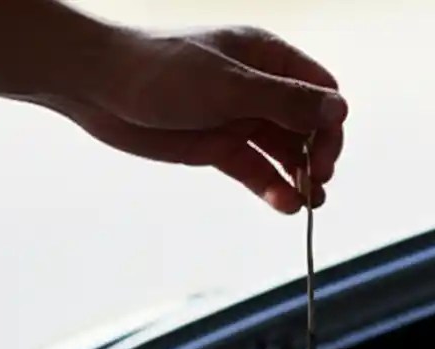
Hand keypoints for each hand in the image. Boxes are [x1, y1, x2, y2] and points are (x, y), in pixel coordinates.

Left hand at [54, 25, 347, 212]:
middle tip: (316, 181)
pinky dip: (272, 188)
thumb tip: (338, 110)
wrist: (96, 86)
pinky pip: (256, 170)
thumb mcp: (229, 86)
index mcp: (266, 57)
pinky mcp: (217, 146)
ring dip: (299, 177)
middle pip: (307, 125)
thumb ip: (285, 101)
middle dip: (317, 155)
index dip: (330, 124)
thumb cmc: (158, 70)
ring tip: (308, 203)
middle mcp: (258, 87)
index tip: (324, 154)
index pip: (320, 91)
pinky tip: (285, 205)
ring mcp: (238, 118)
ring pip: (283, 152)